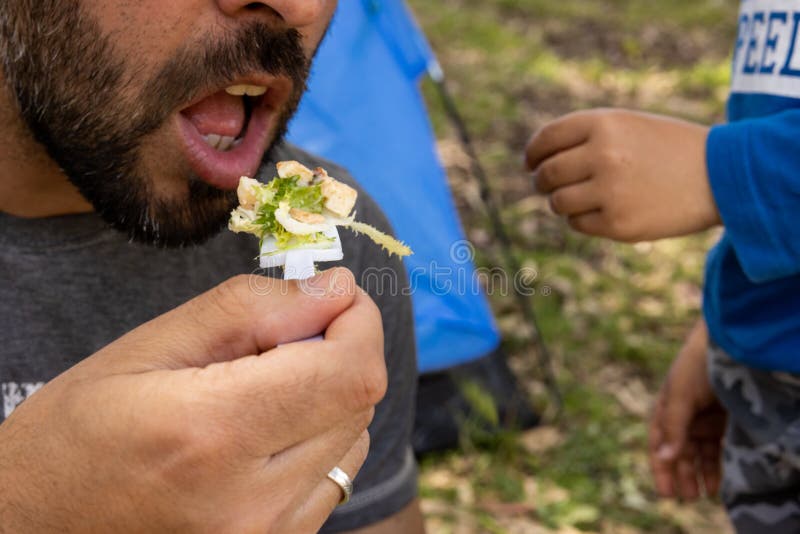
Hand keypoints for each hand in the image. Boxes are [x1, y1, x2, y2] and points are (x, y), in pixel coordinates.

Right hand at [0, 268, 384, 532]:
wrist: (35, 529)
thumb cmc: (75, 433)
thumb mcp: (148, 347)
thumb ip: (250, 310)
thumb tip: (336, 288)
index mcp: (212, 432)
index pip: (348, 371)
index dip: (359, 321)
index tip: (336, 296)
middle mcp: (252, 499)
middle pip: (358, 401)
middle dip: (342, 349)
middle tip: (288, 332)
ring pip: (354, 438)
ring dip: (330, 394)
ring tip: (266, 385)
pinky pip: (332, 476)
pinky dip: (319, 436)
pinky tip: (268, 427)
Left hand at [526, 109, 720, 241]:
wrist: (722, 175)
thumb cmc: (668, 147)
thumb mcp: (627, 125)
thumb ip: (584, 137)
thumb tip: (535, 163)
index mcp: (603, 123)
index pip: (546, 139)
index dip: (532, 154)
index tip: (530, 164)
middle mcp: (603, 154)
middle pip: (547, 174)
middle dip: (542, 181)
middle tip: (548, 185)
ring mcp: (610, 191)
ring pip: (558, 202)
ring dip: (562, 202)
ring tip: (581, 198)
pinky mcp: (618, 223)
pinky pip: (578, 224)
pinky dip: (583, 220)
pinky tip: (604, 211)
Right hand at [649, 319, 726, 499]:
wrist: (728, 343)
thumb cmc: (696, 365)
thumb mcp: (680, 396)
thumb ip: (673, 427)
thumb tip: (664, 457)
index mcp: (665, 407)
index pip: (659, 443)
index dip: (661, 468)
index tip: (666, 493)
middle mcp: (683, 415)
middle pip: (680, 451)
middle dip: (682, 475)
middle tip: (687, 498)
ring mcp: (705, 417)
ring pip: (700, 452)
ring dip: (700, 473)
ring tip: (704, 494)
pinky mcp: (725, 419)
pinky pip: (719, 447)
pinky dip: (717, 464)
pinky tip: (718, 480)